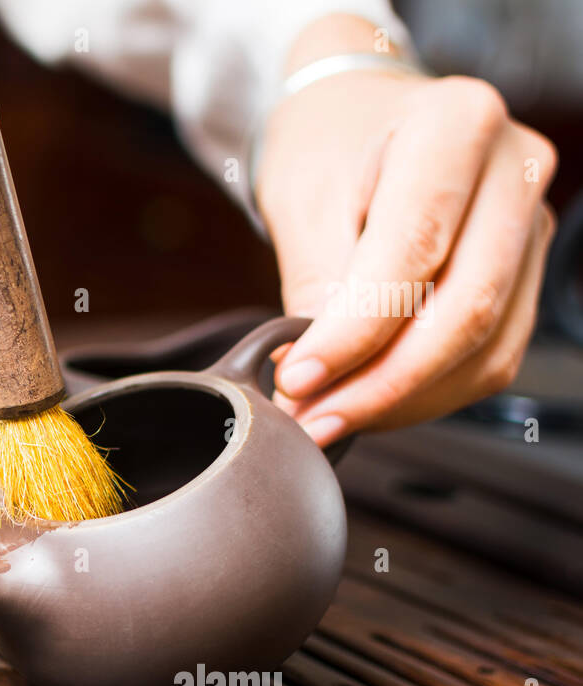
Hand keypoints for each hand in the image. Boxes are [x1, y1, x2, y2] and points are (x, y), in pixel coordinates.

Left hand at [256, 16, 556, 445]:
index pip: (412, 252)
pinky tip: (370, 399)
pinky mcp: (526, 271)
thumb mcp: (301, 200)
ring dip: (403, 400)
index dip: (354, 333)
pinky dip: (428, 392)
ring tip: (329, 416)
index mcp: (455, 124)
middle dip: (380, 384)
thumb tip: (310, 384)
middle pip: (465, 309)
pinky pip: (491, 356)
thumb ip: (313, 288)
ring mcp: (531, 222)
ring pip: (485, 347)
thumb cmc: (327, 147)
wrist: (359, 121)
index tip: (297, 380)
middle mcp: (515, 168)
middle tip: (311, 419)